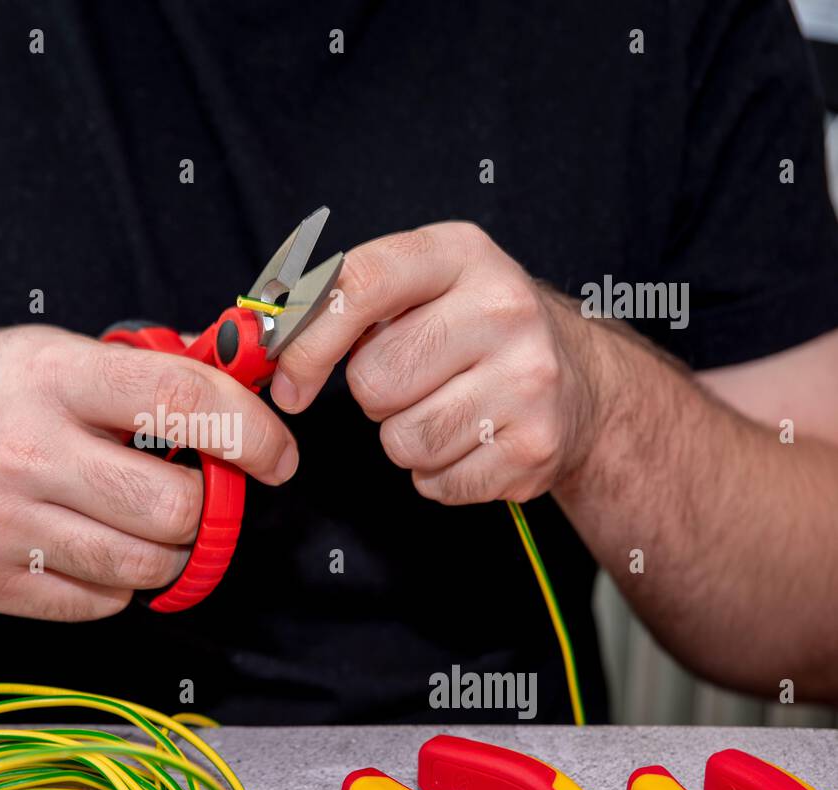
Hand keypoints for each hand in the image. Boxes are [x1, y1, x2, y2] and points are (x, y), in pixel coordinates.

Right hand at [0, 325, 297, 619]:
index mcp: (52, 376)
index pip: (181, 402)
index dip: (250, 432)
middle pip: (172, 508)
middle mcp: (26, 450)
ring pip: (144, 566)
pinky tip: (92, 544)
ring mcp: (6, 524)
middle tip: (200, 496)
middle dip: (208, 509)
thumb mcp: (48, 351)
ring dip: (168, 550)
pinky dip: (117, 581)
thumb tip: (237, 385)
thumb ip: (139, 372)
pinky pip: (101, 602)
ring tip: (144, 519)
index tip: (276, 455)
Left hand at [271, 222, 604, 503]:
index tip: (288, 380)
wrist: (583, 380)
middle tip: (411, 382)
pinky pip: (437, 481)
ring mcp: (528, 378)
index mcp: (460, 253)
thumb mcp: (422, 285)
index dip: (308, 340)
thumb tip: (261, 343)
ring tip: (442, 409)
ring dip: (403, 437)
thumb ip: (344, 300)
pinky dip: (437, 472)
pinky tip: (468, 440)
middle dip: (374, 395)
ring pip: (402, 439)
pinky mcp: (535, 444)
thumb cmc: (471, 330)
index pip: (360, 284)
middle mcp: (503, 307)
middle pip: (375, 380)